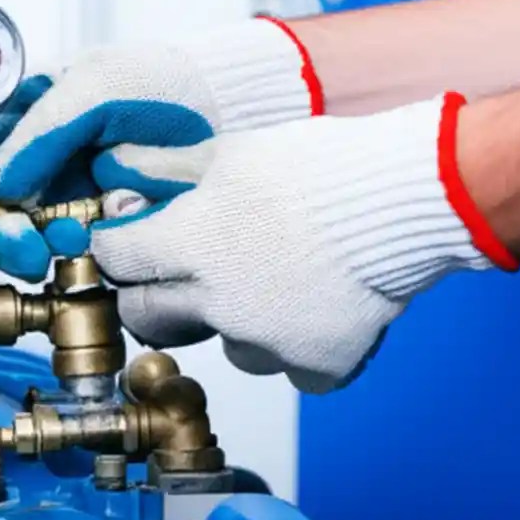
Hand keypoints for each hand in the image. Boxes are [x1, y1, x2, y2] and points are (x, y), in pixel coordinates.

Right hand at [0, 18, 321, 280]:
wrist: (227, 107)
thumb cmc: (163, 81)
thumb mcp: (94, 87)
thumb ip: (41, 131)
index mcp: (29, 118)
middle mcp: (47, 162)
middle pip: (3, 213)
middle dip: (10, 235)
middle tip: (26, 247)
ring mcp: (77, 199)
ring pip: (39, 241)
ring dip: (45, 250)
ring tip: (69, 242)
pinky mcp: (110, 229)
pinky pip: (83, 253)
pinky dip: (84, 257)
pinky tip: (93, 250)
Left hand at [89, 94, 514, 392]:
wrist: (404, 199)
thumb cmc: (318, 165)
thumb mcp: (232, 150)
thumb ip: (166, 169)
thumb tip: (115, 170)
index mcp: (188, 245)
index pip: (117, 258)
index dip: (119, 247)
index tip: (130, 241)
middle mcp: (216, 302)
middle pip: (147, 317)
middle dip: (153, 294)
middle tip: (181, 274)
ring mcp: (265, 341)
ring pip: (227, 346)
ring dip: (238, 322)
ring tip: (277, 283)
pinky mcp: (314, 364)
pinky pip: (291, 368)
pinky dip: (299, 346)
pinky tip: (318, 308)